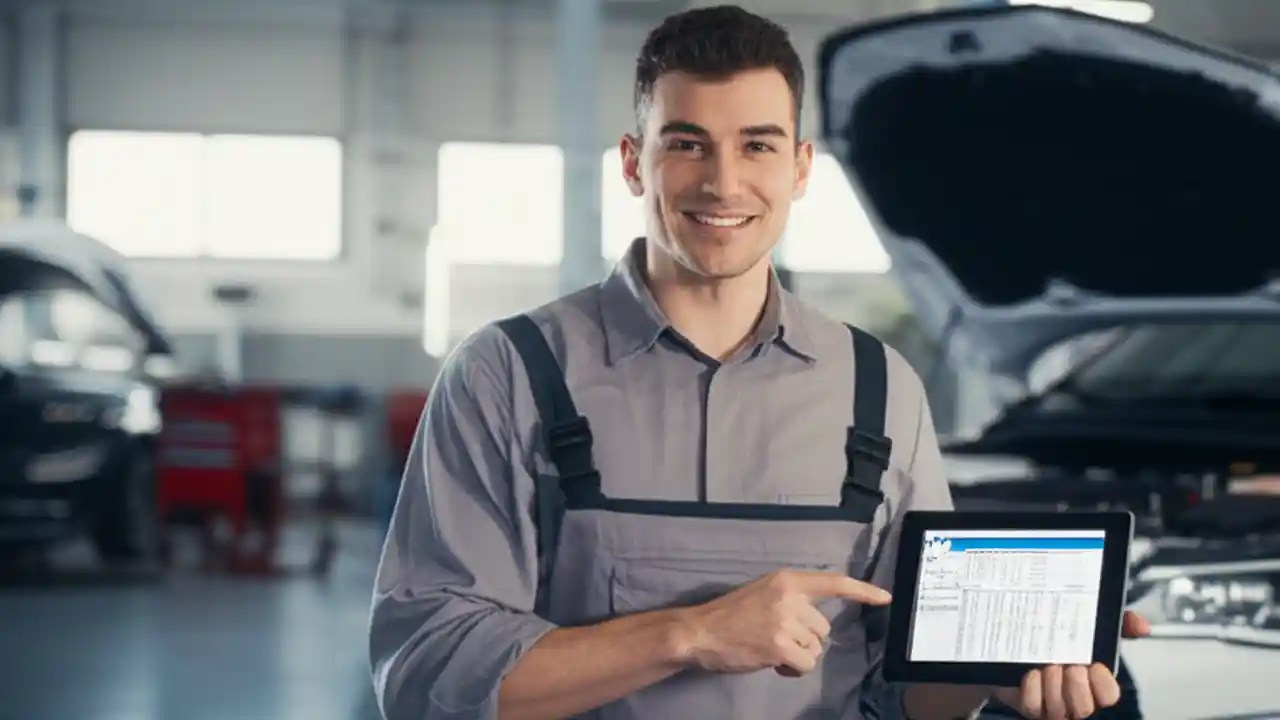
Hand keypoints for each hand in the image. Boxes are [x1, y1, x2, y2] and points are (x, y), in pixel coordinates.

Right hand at [673, 569, 890, 676]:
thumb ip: (791, 600)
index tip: (885, 598)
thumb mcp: (764, 594)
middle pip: (823, 628)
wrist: (700, 632)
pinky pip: (804, 664)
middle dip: (805, 639)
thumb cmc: (730, 615)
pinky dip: (791, 669)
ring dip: (797, 655)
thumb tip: (817, 623)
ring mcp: (785, 621)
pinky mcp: (779, 645)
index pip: (833, 582)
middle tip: (776, 638)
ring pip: (815, 648)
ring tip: (771, 649)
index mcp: (786, 579)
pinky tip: (772, 662)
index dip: (862, 591)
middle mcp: (789, 596)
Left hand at [992, 611, 1150, 718]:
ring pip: (1058, 710)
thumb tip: (1142, 626)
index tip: (1094, 665)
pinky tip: (1032, 672)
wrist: (1018, 641)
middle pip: (1084, 708)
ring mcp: (1052, 704)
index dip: (1103, 684)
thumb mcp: (1092, 626)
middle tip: (1068, 664)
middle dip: (1075, 684)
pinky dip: (1032, 688)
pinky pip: (1033, 706)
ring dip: (1052, 684)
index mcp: (1095, 682)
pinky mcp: (1029, 704)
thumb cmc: (1061, 640)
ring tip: (1048, 664)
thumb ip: (1120, 623)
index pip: (1109, 696)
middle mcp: (1075, 697)